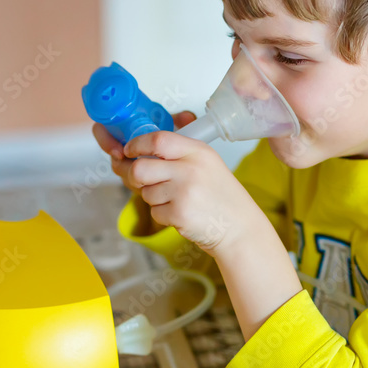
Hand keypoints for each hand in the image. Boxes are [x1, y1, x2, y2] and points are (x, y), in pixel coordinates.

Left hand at [121, 130, 265, 256]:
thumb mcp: (206, 163)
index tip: (129, 150)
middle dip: (132, 176)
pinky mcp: (179, 214)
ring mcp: (185, 192)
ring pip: (146, 192)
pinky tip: (180, 214)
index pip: (158, 139)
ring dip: (153, 198)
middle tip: (138, 181)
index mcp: (198, 151)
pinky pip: (154, 212)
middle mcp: (191, 169)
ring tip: (175, 200)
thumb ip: (176, 154)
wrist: (238, 227)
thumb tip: (132, 152)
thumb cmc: (219, 196)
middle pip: (141, 168)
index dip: (137, 144)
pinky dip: (162, 215)